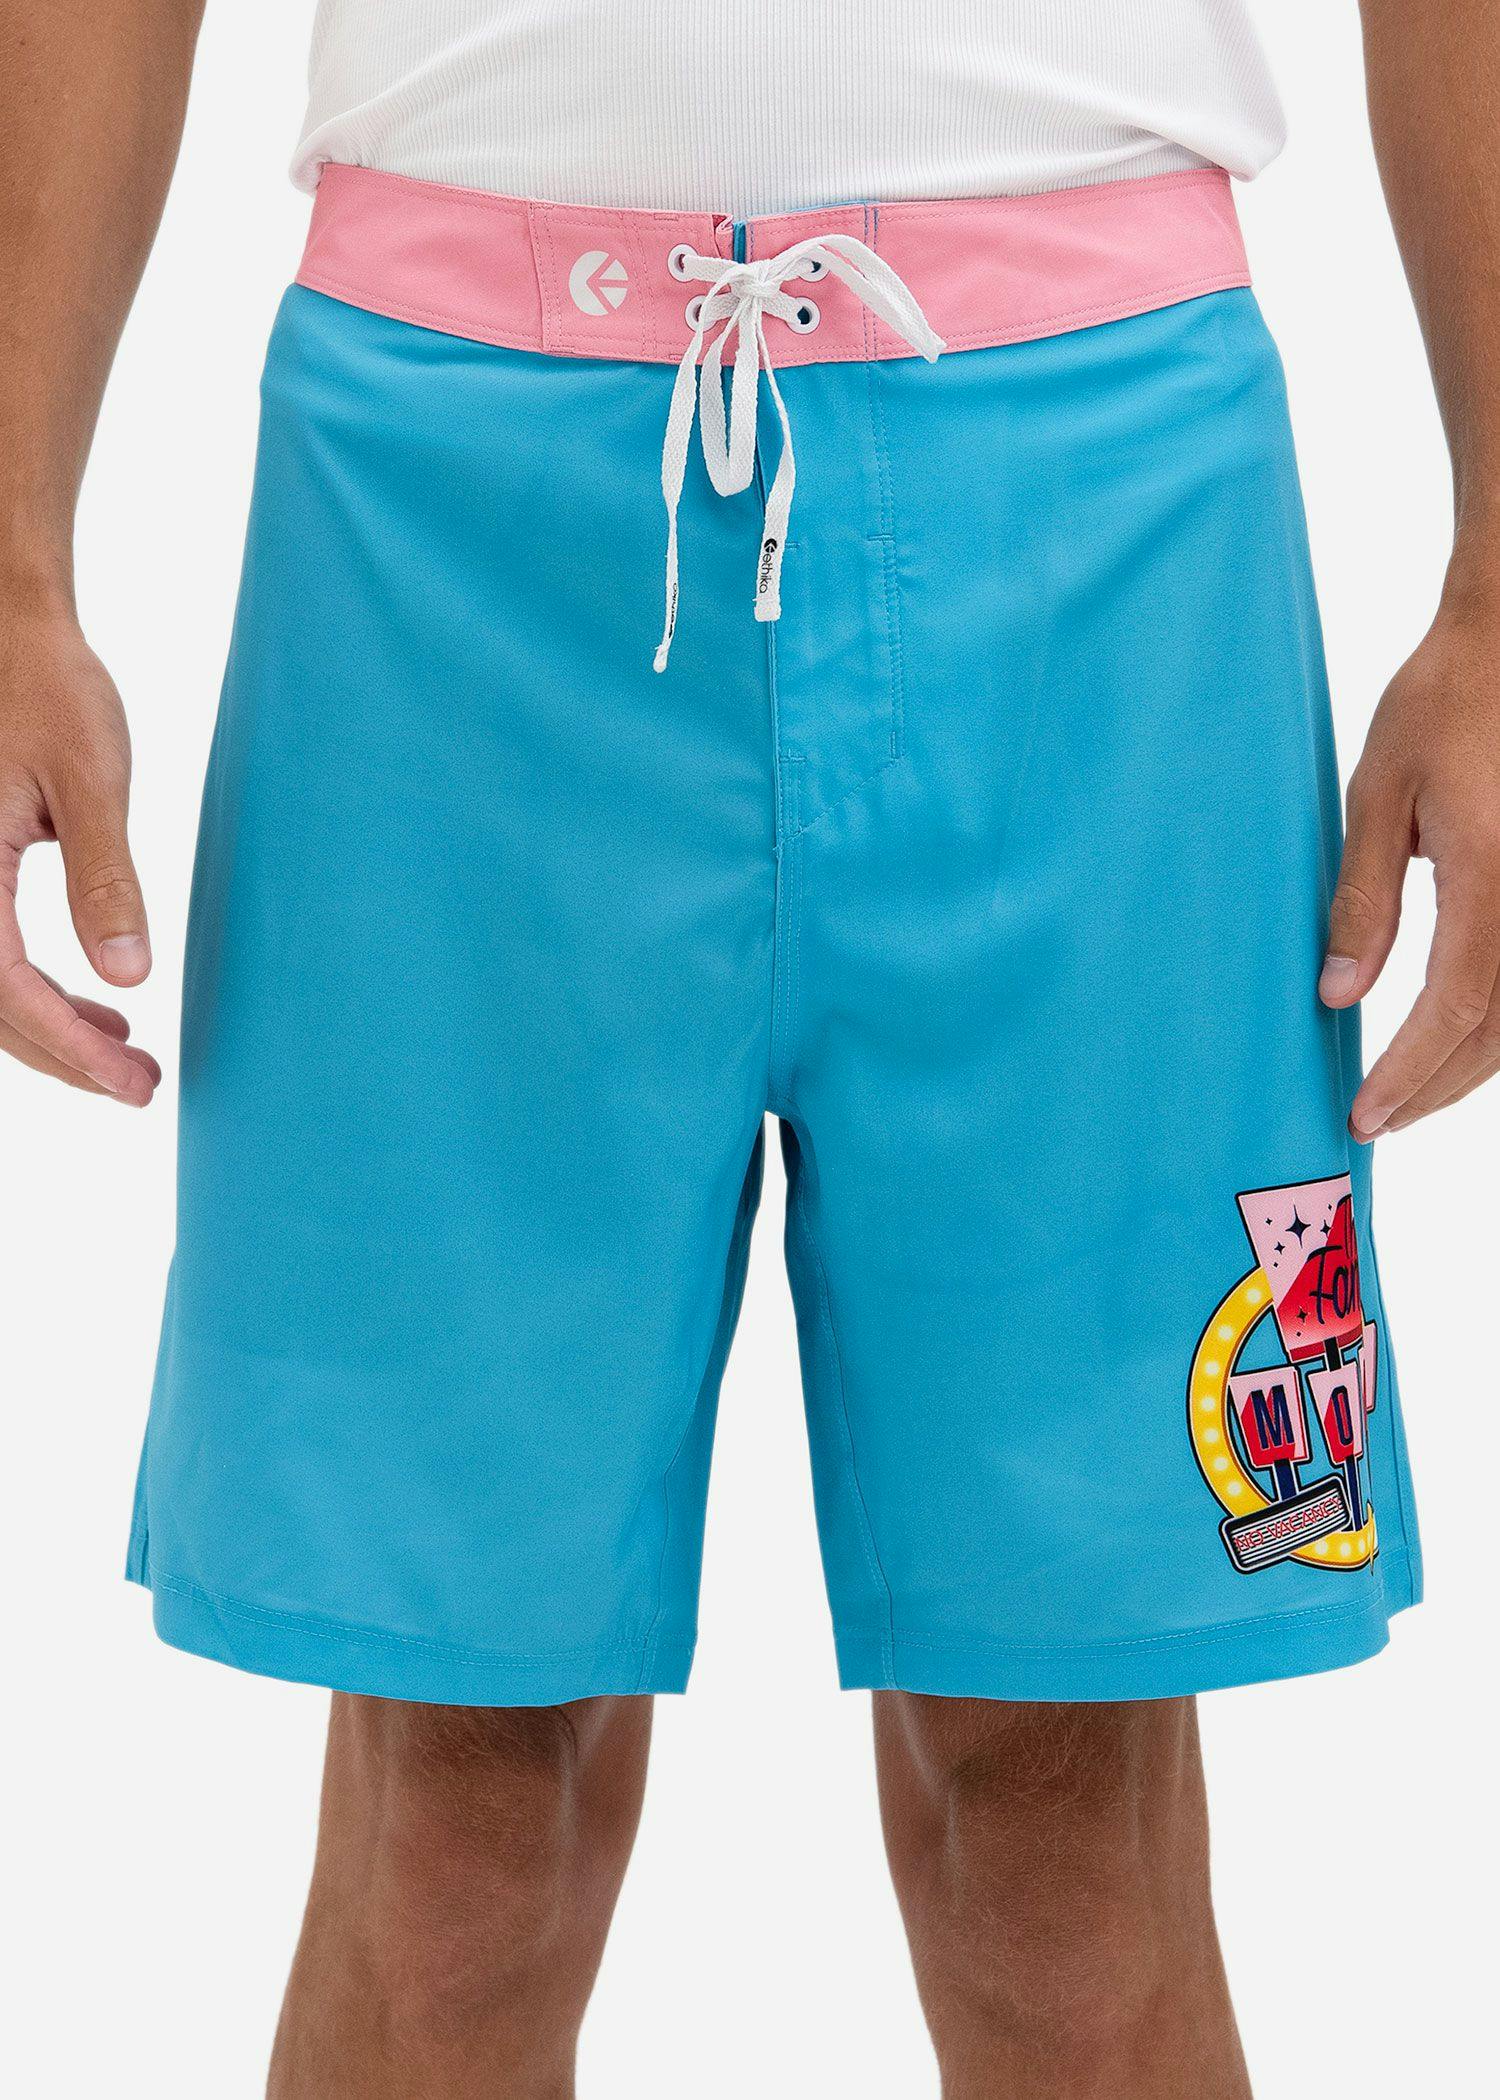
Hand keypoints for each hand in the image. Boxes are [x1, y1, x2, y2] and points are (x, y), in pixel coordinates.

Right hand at [0, 589, 159, 1103]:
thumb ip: (104, 879)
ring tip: (127, 1056)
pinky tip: (96, 1004)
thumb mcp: (89, 781)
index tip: (132, 1083)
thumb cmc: (45, 685)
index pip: (6, 991)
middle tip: (142, 1088)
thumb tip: (127, 976)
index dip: (69, 1048)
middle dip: (64, 1057)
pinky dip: (35, 990)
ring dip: (50, 1031)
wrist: (8, 626)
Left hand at [1320, 592, 1499, 1139]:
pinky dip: (1499, 1021)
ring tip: (1412, 1093)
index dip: (1409, 1074)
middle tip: (1380, 1121)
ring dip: (1473, 1064)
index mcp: (1493, 882)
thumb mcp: (1380, 795)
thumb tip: (1339, 994)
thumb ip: (1362, 901)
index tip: (1365, 1116)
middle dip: (1439, 1087)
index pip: (1453, 1011)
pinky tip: (1461, 1035)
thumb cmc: (1445, 702)